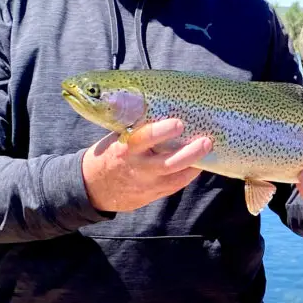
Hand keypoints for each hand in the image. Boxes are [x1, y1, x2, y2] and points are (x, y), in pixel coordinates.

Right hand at [81, 119, 211, 212]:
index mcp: (126, 148)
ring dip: (196, 164)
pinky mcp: (154, 194)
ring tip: (208, 150)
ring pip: (177, 177)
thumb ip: (137, 128)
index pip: (146, 139)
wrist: (94, 187)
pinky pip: (176, 184)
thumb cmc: (111, 153)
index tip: (179, 123)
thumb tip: (163, 107)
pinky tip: (200, 162)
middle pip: (169, 163)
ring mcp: (148, 184)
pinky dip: (189, 174)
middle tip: (207, 141)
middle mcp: (138, 168)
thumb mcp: (117, 137)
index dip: (163, 131)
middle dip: (190, 153)